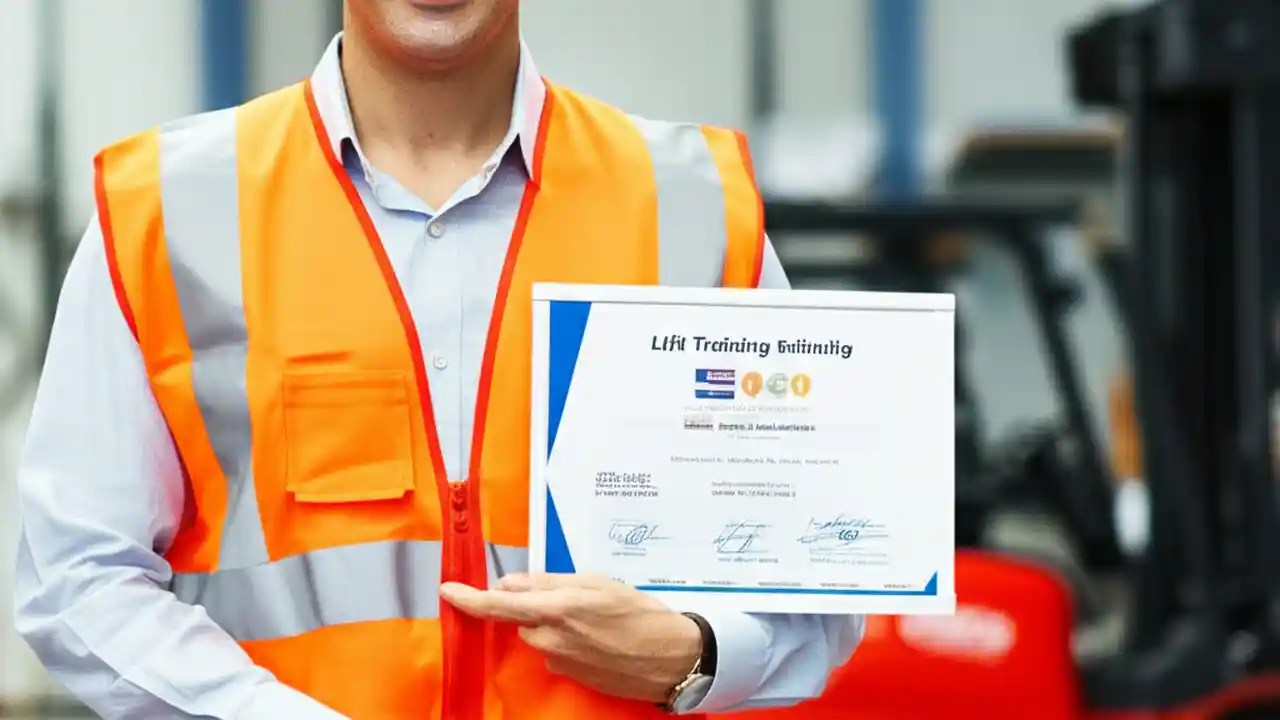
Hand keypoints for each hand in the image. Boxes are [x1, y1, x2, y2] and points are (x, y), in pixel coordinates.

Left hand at [440, 573, 700, 702]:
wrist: (670, 657)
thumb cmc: (639, 614)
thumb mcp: (596, 582)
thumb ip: (548, 581)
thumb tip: (511, 584)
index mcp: (556, 608)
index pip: (497, 606)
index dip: (468, 599)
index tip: (447, 590)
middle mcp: (551, 638)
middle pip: (521, 619)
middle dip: (535, 606)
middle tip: (574, 597)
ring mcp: (559, 661)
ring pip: (539, 636)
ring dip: (554, 624)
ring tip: (595, 619)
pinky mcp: (570, 677)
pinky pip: (556, 653)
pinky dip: (568, 642)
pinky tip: (599, 639)